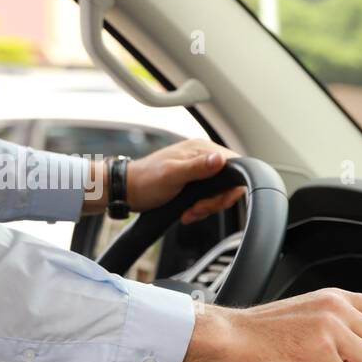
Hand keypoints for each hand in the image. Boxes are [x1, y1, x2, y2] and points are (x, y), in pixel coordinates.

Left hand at [105, 139, 245, 223]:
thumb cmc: (145, 182)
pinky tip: (188, 212)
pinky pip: (209, 196)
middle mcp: (203, 156)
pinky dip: (201, 208)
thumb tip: (220, 159)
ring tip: (190, 212)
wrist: (127, 191)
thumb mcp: (172, 176)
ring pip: (219, 192)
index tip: (214, 202)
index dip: (230, 188)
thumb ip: (197, 168)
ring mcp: (199, 169)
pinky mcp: (194, 182)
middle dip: (216, 201)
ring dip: (207, 207)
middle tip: (198, 209)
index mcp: (202, 149)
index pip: (235, 166)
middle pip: (229, 182)